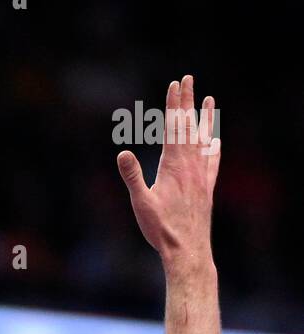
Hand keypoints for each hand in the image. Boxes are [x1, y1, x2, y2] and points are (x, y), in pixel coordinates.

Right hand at [117, 76, 220, 269]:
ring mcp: (201, 175)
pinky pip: (213, 160)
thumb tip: (122, 154)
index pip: (174, 126)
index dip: (174, 103)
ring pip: (204, 139)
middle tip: (188, 79)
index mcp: (174, 165)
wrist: (187, 250)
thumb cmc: (162, 229)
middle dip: (187, 101)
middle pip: (189, 126)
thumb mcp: (141, 203)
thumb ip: (132, 177)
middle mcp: (191, 165)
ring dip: (205, 119)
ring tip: (208, 101)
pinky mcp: (207, 187)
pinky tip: (216, 141)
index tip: (175, 83)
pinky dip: (214, 146)